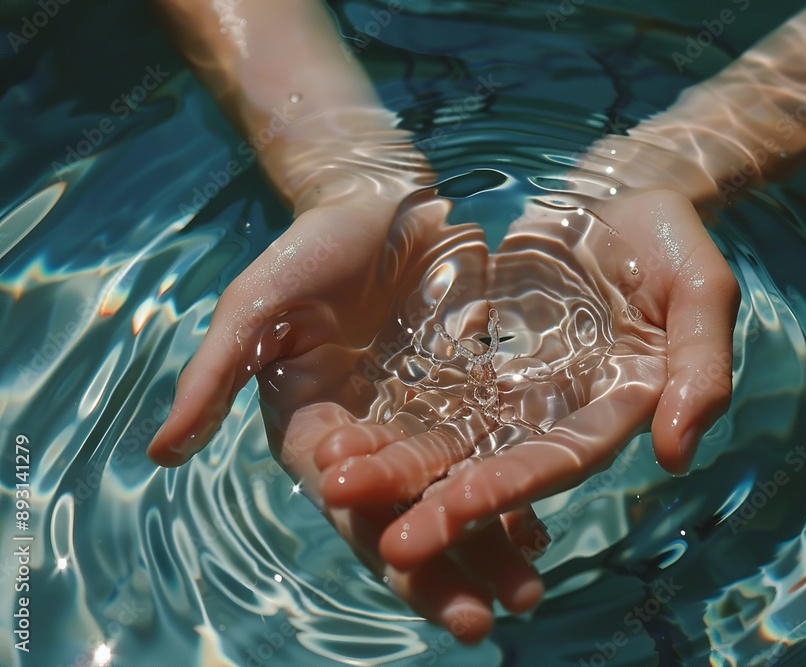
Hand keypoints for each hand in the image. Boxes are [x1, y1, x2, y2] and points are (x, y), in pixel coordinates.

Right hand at [147, 189, 546, 642]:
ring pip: (458, 490)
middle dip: (447, 568)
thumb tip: (158, 454)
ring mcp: (423, 417)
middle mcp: (371, 439)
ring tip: (528, 593)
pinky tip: (543, 527)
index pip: (352, 507)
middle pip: (411, 514)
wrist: (376, 202)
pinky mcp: (468, 390)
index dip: (389, 552)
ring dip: (491, 542)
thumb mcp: (256, 307)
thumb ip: (215, 378)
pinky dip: (516, 485)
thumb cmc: (309, 248)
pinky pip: (495, 445)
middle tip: (489, 621)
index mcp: (315, 432)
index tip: (430, 597)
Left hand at [315, 189, 738, 570]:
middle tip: (394, 546)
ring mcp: (517, 394)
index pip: (564, 458)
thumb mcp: (703, 292)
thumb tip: (677, 456)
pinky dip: (393, 422)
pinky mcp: (480, 366)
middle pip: (499, 469)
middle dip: (447, 509)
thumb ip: (701, 371)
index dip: (516, 484)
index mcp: (618, 410)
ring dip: (405, 473)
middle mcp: (562, 416)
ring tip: (346, 493)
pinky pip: (430, 398)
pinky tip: (345, 441)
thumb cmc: (671, 240)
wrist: (619, 199)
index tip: (457, 506)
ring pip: (454, 442)